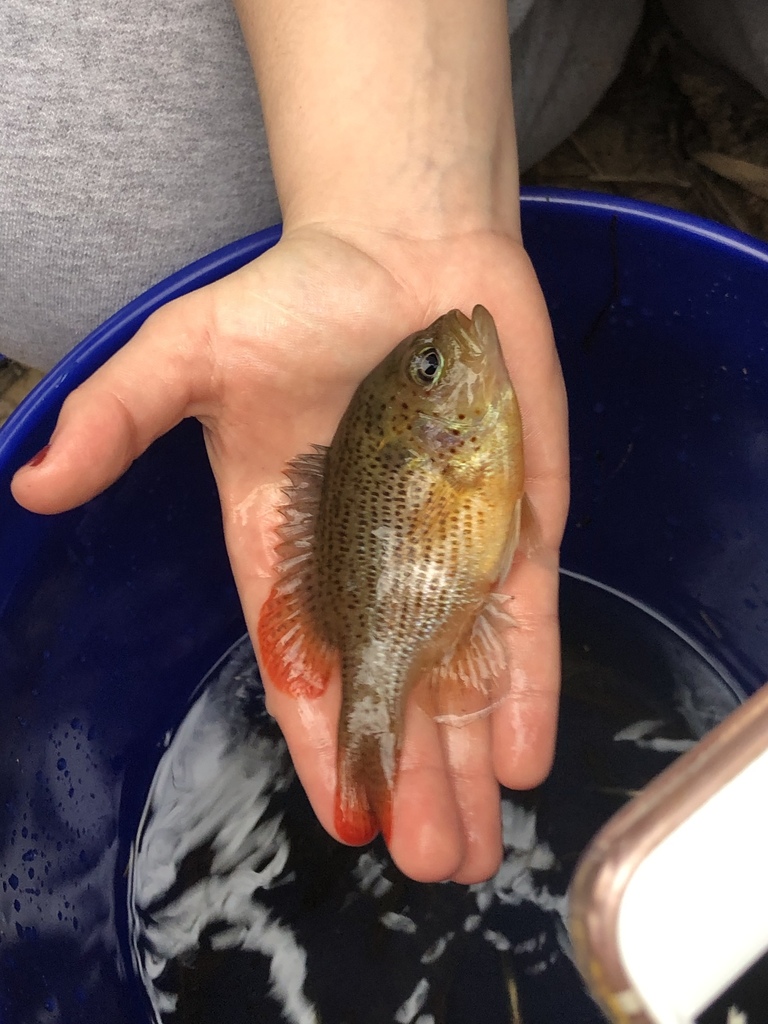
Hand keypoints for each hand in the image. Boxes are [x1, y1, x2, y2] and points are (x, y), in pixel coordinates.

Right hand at [11, 224, 567, 882]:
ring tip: (482, 846)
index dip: (326, 740)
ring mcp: (450, 544)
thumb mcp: (188, 354)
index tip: (349, 816)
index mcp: (289, 544)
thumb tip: (32, 480)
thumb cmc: (293, 299)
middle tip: (434, 863)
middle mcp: (373, 562)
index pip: (305, 661)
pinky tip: (532, 754)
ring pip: (464, 670)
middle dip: (413, 778)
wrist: (401, 245)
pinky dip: (529, 678)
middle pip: (395, 689)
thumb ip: (119, 418)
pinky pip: (525, 611)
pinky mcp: (516, 518)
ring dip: (474, 758)